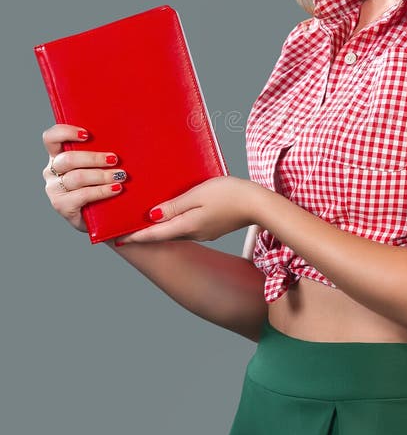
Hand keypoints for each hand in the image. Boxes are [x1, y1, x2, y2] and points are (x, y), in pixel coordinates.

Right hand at [42, 123, 126, 232]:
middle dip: (94, 158)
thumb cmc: (102, 182)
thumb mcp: (99, 164)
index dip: (65, 132)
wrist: (103, 215)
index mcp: (57, 156)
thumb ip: (99, 150)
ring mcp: (54, 189)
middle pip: (68, 159)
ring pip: (77, 177)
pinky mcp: (62, 205)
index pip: (51, 138)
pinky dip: (102, 190)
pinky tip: (116, 188)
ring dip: (102, 175)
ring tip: (120, 176)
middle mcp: (52, 171)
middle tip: (114, 159)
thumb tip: (120, 137)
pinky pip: (83, 195)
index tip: (87, 134)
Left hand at [114, 176, 260, 244]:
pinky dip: (176, 221)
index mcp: (187, 226)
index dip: (135, 236)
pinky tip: (175, 213)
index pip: (154, 234)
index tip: (118, 239)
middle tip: (128, 228)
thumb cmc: (230, 195)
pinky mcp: (213, 227)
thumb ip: (174, 205)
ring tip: (147, 219)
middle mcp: (194, 233)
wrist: (259, 204)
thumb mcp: (198, 195)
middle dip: (145, 231)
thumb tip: (152, 216)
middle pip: (163, 234)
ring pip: (176, 230)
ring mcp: (205, 232)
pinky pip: (188, 225)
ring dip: (161, 226)